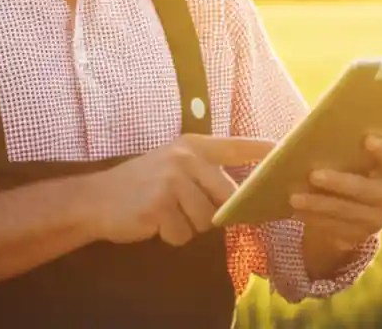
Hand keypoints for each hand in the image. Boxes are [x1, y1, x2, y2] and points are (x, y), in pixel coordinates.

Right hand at [85, 134, 275, 246]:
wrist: (96, 199)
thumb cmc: (140, 185)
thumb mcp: (172, 165)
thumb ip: (204, 172)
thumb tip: (242, 196)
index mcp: (192, 146)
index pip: (236, 146)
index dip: (262, 150)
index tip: (285, 151)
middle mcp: (185, 159)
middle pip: (226, 197)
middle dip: (210, 212)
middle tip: (181, 207)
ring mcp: (172, 181)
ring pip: (206, 221)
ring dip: (187, 226)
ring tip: (164, 213)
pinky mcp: (160, 205)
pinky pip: (184, 234)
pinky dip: (171, 236)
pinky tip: (153, 223)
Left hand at [292, 133, 381, 250]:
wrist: (347, 204)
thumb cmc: (343, 168)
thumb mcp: (345, 156)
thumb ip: (338, 145)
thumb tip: (308, 134)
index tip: (366, 138)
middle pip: (368, 190)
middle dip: (340, 183)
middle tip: (313, 175)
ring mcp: (377, 220)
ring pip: (349, 213)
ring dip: (320, 205)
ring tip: (294, 197)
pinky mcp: (360, 237)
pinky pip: (338, 230)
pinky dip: (316, 220)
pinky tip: (297, 212)